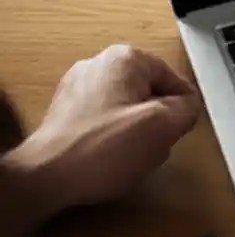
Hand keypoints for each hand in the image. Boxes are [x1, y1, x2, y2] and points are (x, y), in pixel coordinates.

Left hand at [3, 45, 198, 215]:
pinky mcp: (64, 111)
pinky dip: (111, 138)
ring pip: (128, 110)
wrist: (45, 178)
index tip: (175, 133)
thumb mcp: (163, 127)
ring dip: (135, 133)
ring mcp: (77, 87)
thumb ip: (188, 109)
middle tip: (149, 146)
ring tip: (125, 156)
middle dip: (156, 122)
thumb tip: (187, 107)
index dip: (182, 111)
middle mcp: (99, 64)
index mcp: (126, 58)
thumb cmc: (105, 148)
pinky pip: (104, 121)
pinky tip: (106, 159)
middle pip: (150, 95)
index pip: (175, 82)